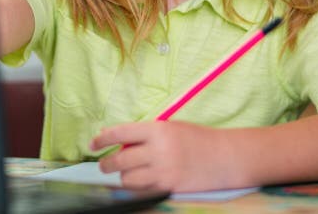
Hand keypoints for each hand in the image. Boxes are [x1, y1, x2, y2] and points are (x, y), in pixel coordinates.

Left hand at [89, 121, 235, 191]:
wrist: (225, 157)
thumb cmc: (198, 139)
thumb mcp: (172, 128)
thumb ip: (147, 134)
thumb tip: (119, 143)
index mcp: (158, 129)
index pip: (120, 132)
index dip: (102, 139)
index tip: (92, 143)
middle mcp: (158, 149)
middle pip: (119, 160)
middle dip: (107, 164)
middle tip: (104, 165)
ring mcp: (163, 170)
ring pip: (127, 179)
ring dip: (122, 177)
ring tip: (126, 174)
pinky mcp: (169, 187)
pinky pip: (141, 190)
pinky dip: (136, 187)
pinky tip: (139, 182)